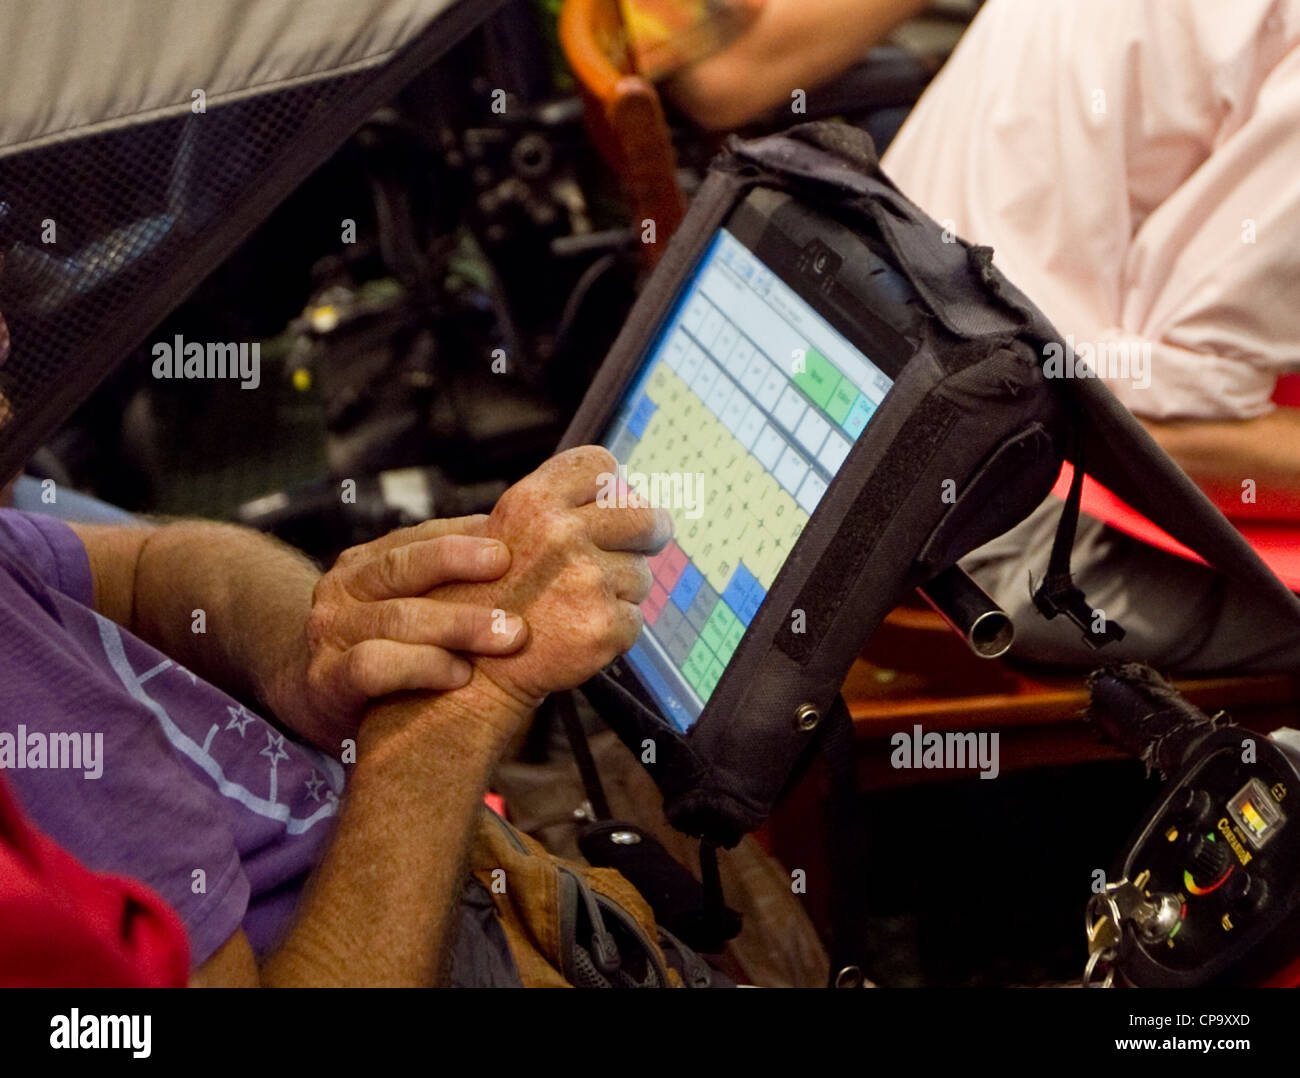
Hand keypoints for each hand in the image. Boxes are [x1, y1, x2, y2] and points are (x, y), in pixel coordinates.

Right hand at [294, 515, 529, 743]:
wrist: (308, 695)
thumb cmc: (385, 649)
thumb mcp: (410, 605)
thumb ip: (453, 584)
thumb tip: (532, 556)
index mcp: (370, 560)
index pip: (424, 536)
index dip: (472, 535)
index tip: (522, 539)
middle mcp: (345, 587)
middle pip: (405, 564)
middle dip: (463, 565)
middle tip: (515, 572)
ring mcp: (332, 631)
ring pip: (398, 616)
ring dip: (459, 624)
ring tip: (511, 636)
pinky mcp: (325, 678)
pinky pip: (374, 665)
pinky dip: (422, 666)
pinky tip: (460, 674)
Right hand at [412, 446, 671, 742]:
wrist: (467, 673)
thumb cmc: (483, 604)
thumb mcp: (500, 536)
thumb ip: (553, 511)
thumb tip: (612, 491)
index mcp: (533, 505)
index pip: (598, 466)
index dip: (611, 484)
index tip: (613, 499)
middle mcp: (560, 536)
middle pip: (642, 515)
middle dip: (649, 530)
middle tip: (646, 541)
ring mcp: (585, 582)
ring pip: (641, 573)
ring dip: (621, 589)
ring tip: (579, 604)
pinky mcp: (602, 626)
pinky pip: (636, 619)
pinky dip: (615, 630)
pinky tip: (579, 631)